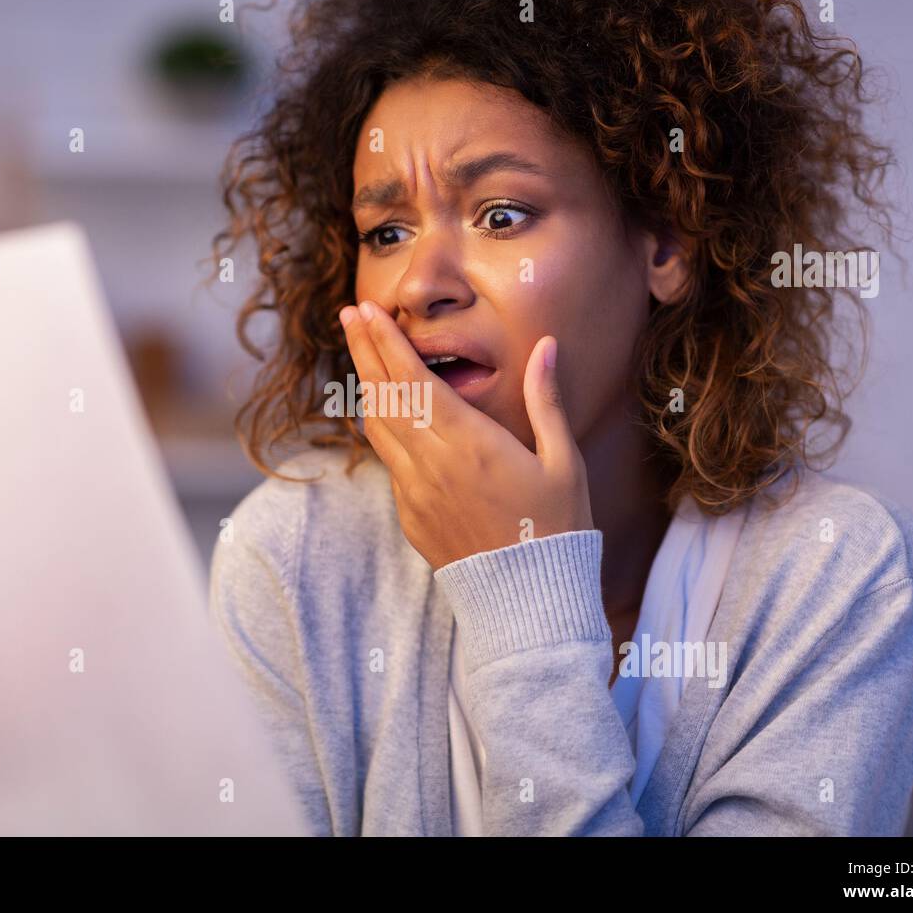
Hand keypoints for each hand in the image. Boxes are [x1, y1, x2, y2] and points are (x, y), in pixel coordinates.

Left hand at [339, 300, 592, 569]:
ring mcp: (415, 491)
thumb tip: (547, 346)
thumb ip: (546, 399)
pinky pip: (388, 460)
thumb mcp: (562, 460)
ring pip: (378, 427)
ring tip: (361, 352)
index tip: (368, 311)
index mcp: (468, 443)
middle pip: (384, 395)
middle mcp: (431, 464)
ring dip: (368, 385)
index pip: (413, 380)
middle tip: (350, 313)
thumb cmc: (555, 528)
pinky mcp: (410, 515)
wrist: (528, 602)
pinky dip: (381, 425)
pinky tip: (384, 410)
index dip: (386, 341)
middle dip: (364, 349)